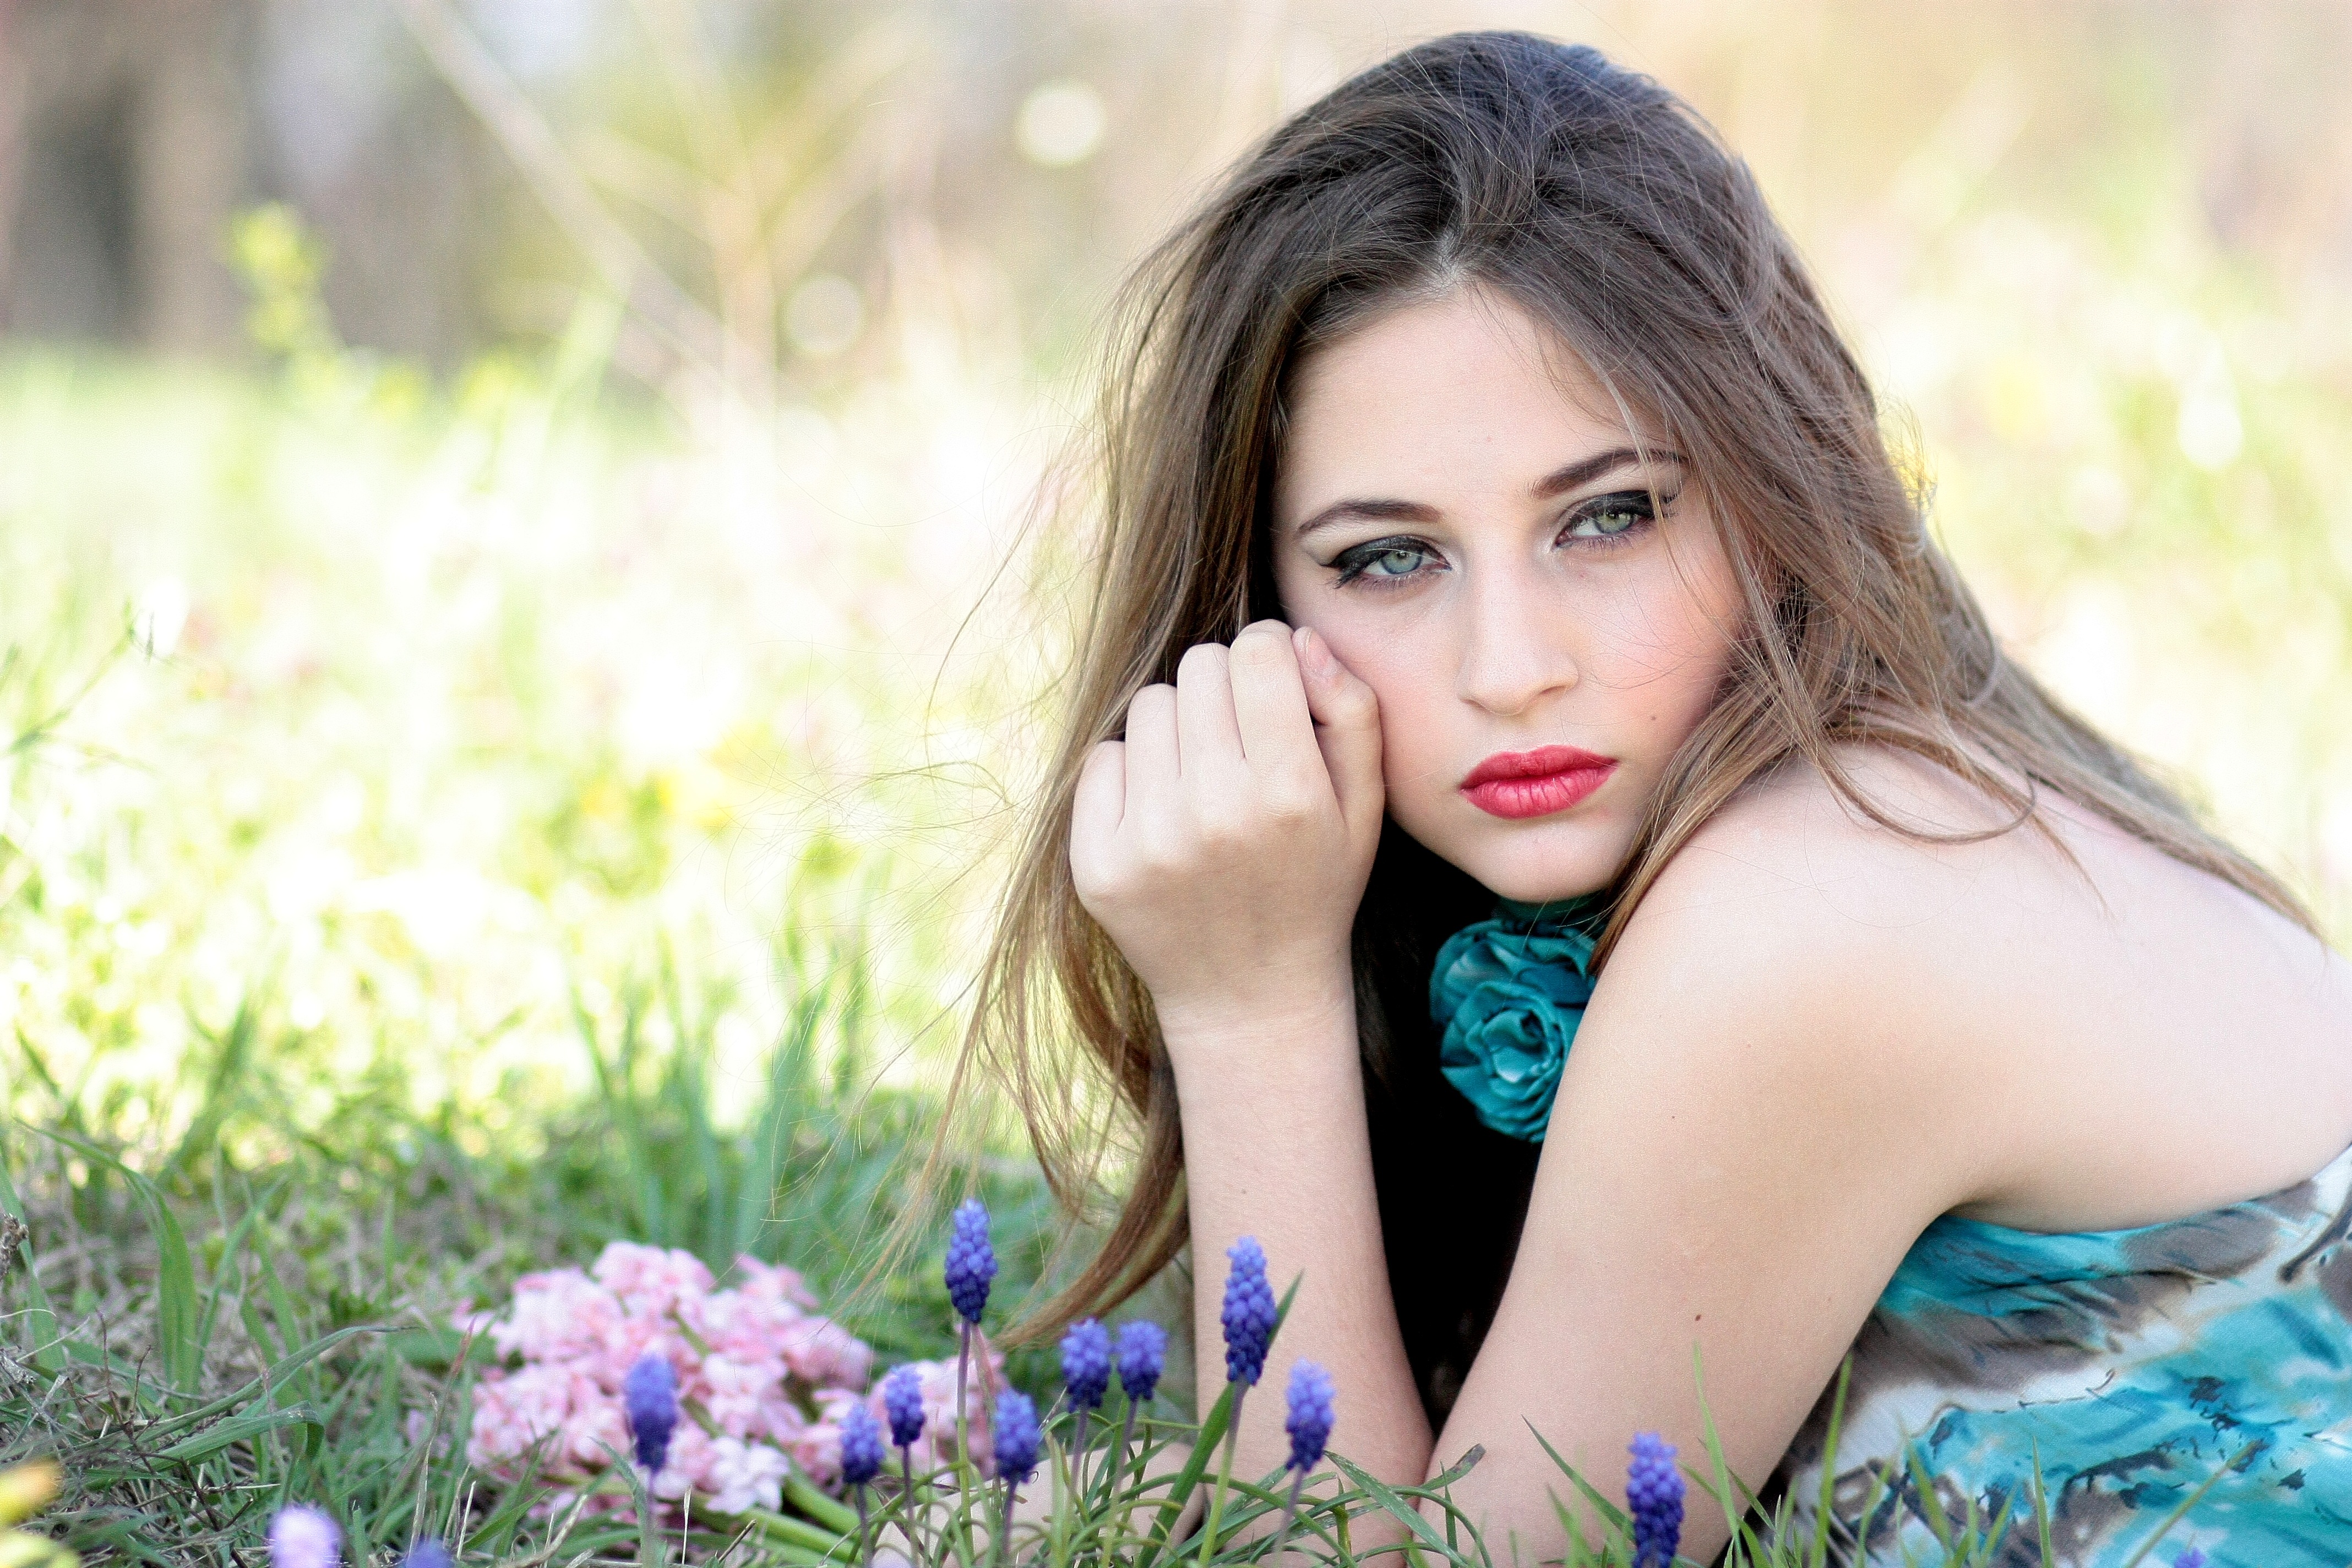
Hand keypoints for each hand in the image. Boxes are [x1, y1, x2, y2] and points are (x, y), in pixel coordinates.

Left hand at [1069, 620, 1383, 1034]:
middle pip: (1199, 668)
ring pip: (1149, 706)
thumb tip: (1298, 638)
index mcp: (1289, 794)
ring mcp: (1147, 841)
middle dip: (1223, 690)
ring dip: (1178, 727)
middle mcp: (1214, 814)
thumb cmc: (1315, 886)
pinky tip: (1164, 813)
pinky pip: (1103, 759)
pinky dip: (1133, 773)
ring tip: (1203, 779)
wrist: (1251, 996)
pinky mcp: (1097, 865)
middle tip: (1240, 742)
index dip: (1268, 658)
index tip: (1272, 689)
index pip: (1255, 652)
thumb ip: (1352, 712)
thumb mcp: (1364, 807)